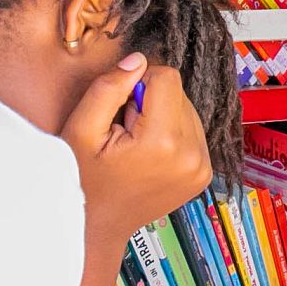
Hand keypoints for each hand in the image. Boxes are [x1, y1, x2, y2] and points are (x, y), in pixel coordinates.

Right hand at [63, 53, 212, 245]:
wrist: (98, 224)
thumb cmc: (84, 180)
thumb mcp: (82, 128)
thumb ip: (109, 87)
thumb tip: (138, 61)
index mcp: (164, 142)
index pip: (168, 78)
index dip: (139, 83)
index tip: (122, 109)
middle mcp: (192, 156)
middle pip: (180, 94)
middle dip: (151, 104)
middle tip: (126, 132)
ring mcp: (202, 168)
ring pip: (188, 110)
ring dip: (163, 118)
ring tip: (137, 145)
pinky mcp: (204, 174)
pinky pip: (193, 132)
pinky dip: (172, 135)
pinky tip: (149, 154)